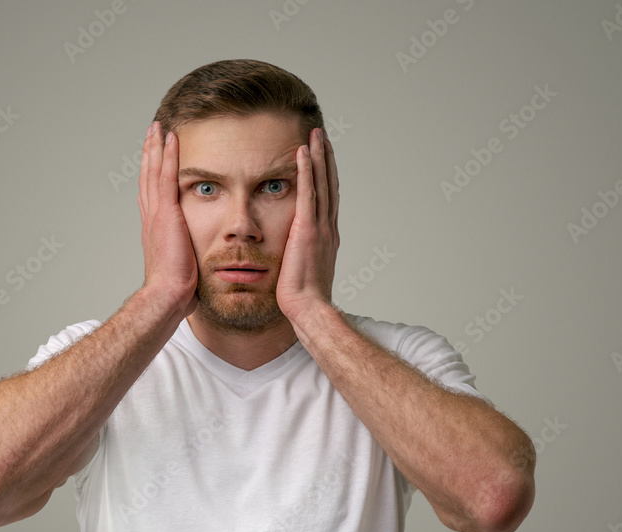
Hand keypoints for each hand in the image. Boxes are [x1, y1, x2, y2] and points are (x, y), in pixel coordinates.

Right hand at [137, 121, 198, 317]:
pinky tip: (171, 138)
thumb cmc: (176, 289)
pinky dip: (167, 156)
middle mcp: (151, 217)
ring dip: (156, 148)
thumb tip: (197, 262)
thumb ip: (188, 256)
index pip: (152, 195)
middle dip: (150, 154)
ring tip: (158, 127)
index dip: (151, 174)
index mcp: (155, 229)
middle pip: (148, 178)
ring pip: (153, 172)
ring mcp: (156, 214)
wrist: (167, 294)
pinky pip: (166, 177)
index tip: (154, 159)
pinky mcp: (166, 213)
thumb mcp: (183, 267)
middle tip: (152, 133)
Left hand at [276, 127, 339, 323]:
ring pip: (322, 183)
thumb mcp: (302, 269)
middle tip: (322, 135)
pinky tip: (303, 152)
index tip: (323, 157)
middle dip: (326, 158)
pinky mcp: (308, 230)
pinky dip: (307, 171)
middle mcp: (328, 227)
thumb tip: (292, 250)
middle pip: (329, 184)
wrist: (309, 308)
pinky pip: (308, 193)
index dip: (326, 175)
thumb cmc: (303, 296)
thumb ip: (300, 254)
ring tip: (316, 134)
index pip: (327, 198)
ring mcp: (320, 227)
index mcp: (327, 235)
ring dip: (319, 156)